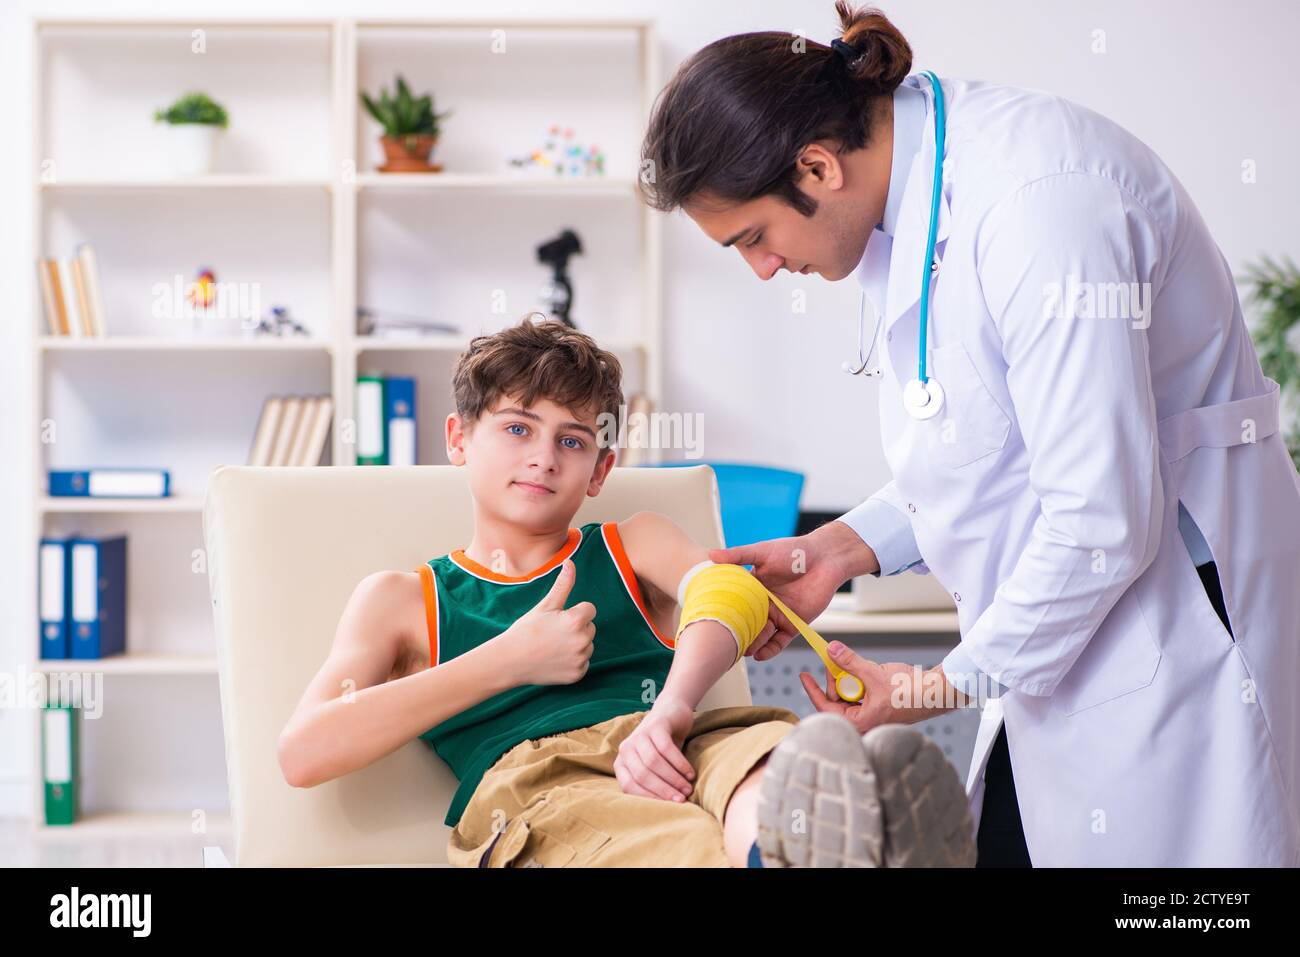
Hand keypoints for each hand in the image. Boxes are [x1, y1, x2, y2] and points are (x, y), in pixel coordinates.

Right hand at [495, 559, 594, 685]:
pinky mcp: (578, 674)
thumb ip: (563, 584)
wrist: (511, 661)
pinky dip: (573, 661)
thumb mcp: (546, 605)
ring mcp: (581, 659)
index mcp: (576, 620)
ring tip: (553, 646)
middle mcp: (583, 640)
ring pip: (588, 645)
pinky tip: (555, 659)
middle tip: (553, 634)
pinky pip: (584, 662)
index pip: (589, 609)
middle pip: (590, 627)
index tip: (557, 619)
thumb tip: (571, 562)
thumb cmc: (527, 630)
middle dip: (576, 627)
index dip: (573, 612)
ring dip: (576, 644)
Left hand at [613, 695, 696, 801]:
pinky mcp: (655, 725)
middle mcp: (626, 748)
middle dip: (663, 790)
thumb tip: (665, 811)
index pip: (629, 787)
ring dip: (673, 778)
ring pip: (654, 763)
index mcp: (621, 763)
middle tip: (682, 799)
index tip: (668, 807)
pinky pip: (666, 748)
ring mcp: (639, 735)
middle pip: (642, 775)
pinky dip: (679, 763)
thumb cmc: (663, 747)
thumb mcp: (654, 767)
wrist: (672, 713)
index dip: (649, 798)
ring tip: (688, 787)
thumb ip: (653, 783)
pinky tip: (690, 772)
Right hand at [710, 522, 865, 660]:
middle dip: (736, 634)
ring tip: (740, 651)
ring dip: (751, 644)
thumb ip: (738, 556)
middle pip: (745, 623)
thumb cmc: (793, 551)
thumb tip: (710, 555)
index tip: (710, 623)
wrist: (825, 558)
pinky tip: (759, 655)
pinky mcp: (793, 625)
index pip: (733, 604)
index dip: (723, 613)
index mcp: (751, 588)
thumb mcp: (762, 552)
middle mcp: (762, 604)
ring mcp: (777, 616)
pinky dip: (770, 649)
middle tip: (722, 644)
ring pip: (760, 635)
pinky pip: (779, 641)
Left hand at [799, 641, 955, 732]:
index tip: (804, 675)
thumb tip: (831, 650)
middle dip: (835, 679)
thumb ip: (849, 661)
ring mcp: (872, 715)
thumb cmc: (909, 691)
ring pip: (849, 695)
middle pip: (836, 699)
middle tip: (835, 660)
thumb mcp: (873, 673)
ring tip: (857, 665)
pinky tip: (869, 671)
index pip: (826, 707)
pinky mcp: (880, 707)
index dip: (813, 689)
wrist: (936, 692)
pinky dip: (861, 681)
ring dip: (849, 678)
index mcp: (860, 723)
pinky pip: (862, 693)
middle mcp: (864, 722)